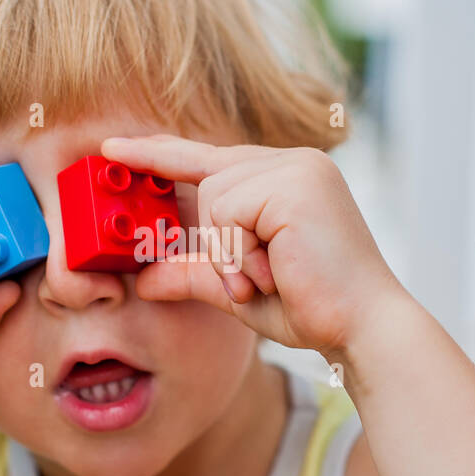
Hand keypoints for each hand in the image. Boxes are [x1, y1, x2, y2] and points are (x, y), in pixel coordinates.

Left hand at [100, 135, 406, 357]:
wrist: (361, 327)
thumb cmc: (311, 308)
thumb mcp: (237, 287)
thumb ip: (194, 272)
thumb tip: (141, 278)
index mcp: (285, 177)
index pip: (209, 158)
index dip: (160, 154)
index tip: (113, 148)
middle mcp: (294, 162)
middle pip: (209, 183)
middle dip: (218, 243)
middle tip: (255, 279)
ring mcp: (297, 168)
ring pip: (215, 199)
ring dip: (232, 253)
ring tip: (270, 276)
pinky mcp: (294, 184)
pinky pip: (229, 213)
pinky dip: (240, 253)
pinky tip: (274, 271)